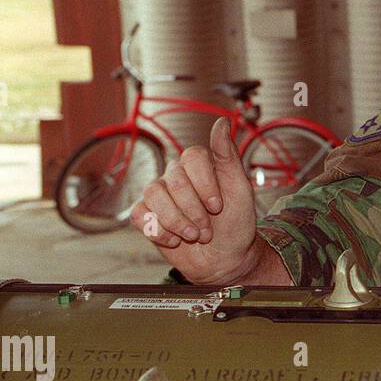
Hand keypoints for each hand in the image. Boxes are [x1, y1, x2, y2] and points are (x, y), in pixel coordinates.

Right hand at [130, 117, 262, 284]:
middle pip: (175, 180)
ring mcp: (159, 195)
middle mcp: (176, 175)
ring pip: (154, 196)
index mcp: (200, 165)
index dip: (205, 184)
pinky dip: (160, 232)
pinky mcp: (146, 215)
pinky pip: (140, 215)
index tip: (218, 205)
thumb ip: (228, 156)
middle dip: (194, 210)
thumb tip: (223, 121)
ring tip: (194, 236)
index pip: (193, 157)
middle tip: (208, 228)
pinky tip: (175, 241)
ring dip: (177, 222)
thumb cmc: (236, 223)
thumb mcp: (240, 189)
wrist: (224, 259)